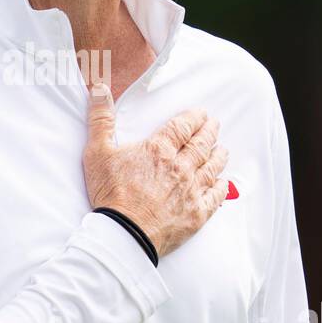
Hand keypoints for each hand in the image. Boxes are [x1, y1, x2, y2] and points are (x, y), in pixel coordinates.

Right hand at [82, 81, 229, 258]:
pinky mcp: (196, 214)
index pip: (182, 127)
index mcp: (159, 150)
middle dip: (210, 132)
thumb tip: (99, 89)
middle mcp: (180, 167)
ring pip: (212, 168)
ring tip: (223, 149)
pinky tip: (223, 183)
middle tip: (215, 125)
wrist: (124, 233)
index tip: (201, 113)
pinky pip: (215, 197)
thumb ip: (101, 119)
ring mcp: (191, 191)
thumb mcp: (98, 152)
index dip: (194, 118)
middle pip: (201, 145)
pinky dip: (221, 188)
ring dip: (219, 156)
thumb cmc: (110, 194)